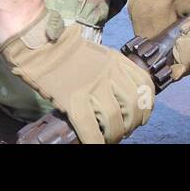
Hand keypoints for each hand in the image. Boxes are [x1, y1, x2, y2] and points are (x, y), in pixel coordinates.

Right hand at [0, 9, 153, 143]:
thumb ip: (112, 71)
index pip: (144, 84)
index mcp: (116, 61)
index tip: (142, 115)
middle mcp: (109, 73)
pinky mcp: (74, 99)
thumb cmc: (67, 52)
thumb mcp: (99, 55)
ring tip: (110, 138)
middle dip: (133, 123)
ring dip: (115, 134)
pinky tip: (95, 144)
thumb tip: (119, 96)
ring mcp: (92, 86)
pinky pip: (90, 127)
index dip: (147, 105)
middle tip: (126, 130)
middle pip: (133, 104)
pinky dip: (95, 140)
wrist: (42, 46)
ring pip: (115, 118)